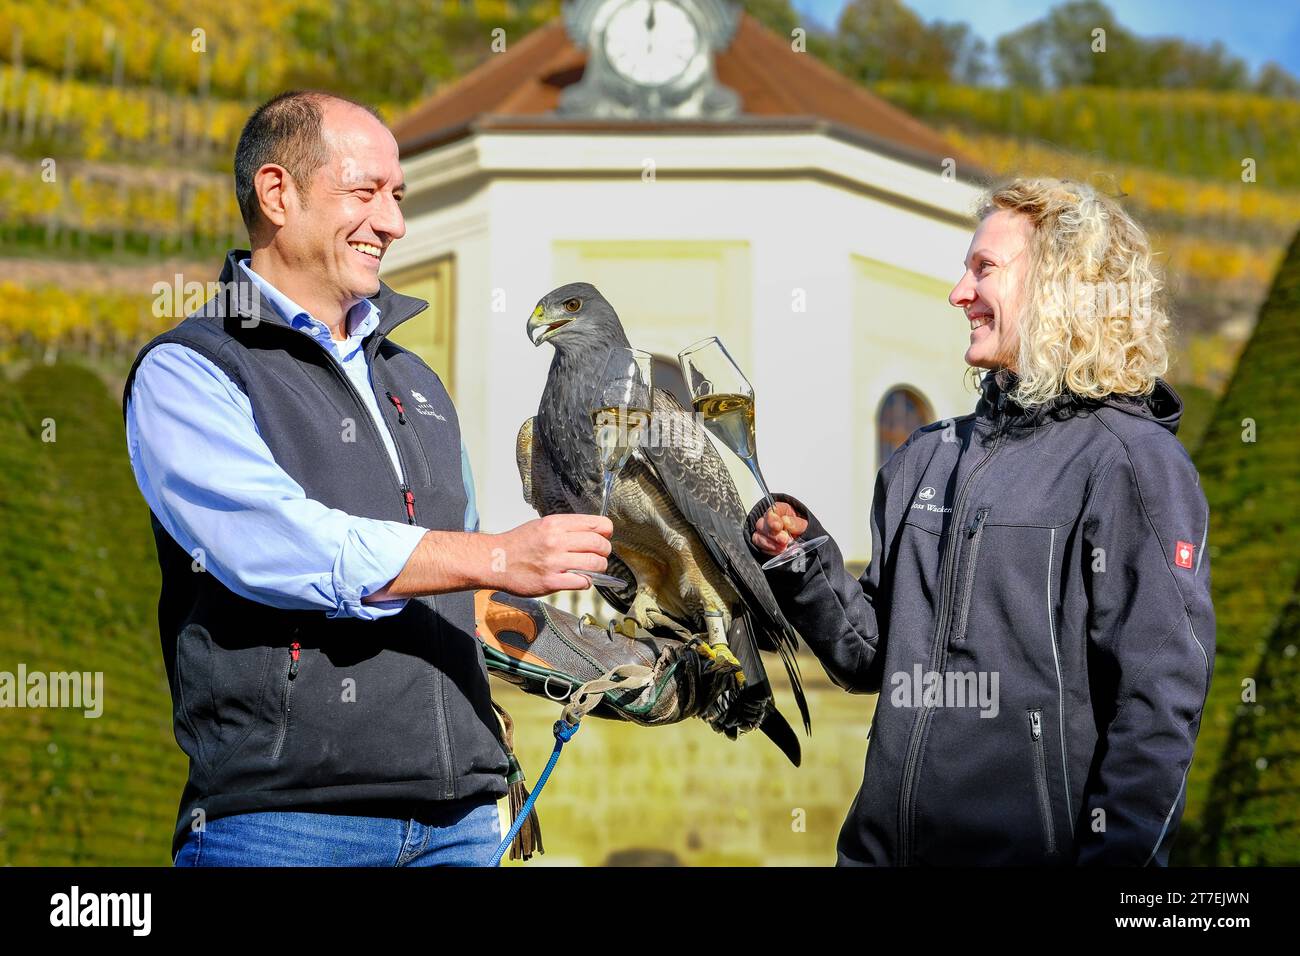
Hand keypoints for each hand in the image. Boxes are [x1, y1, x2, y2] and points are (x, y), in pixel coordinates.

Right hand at [491, 513, 612, 595]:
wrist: (495, 561)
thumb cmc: (518, 544)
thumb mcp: (542, 525)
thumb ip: (566, 528)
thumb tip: (592, 533)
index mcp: (556, 524)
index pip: (596, 523)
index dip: (606, 531)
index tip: (606, 536)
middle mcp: (556, 540)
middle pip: (599, 544)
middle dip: (605, 551)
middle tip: (600, 555)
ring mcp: (554, 562)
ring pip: (594, 563)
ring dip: (599, 567)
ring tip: (594, 568)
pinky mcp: (551, 581)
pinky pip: (582, 582)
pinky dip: (586, 582)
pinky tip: (580, 579)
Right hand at [752, 501, 807, 556]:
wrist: (802, 541)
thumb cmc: (801, 529)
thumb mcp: (805, 524)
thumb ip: (797, 523)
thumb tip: (786, 522)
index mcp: (780, 510)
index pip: (771, 510)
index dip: (773, 519)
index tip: (778, 526)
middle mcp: (768, 519)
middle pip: (762, 524)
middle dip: (772, 534)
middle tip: (784, 540)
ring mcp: (763, 532)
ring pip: (758, 536)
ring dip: (770, 543)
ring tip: (783, 547)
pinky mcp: (762, 543)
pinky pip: (760, 546)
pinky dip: (769, 550)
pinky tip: (778, 551)